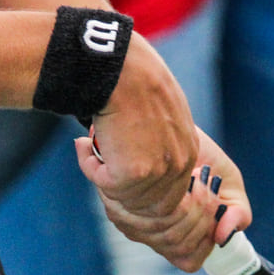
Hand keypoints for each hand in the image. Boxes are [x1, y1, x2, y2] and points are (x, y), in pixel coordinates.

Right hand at [69, 37, 211, 270]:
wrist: (118, 67)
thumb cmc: (131, 80)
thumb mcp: (157, 112)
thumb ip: (157, 140)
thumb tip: (137, 169)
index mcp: (188, 150)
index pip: (172, 195)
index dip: (144, 194)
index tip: (119, 178)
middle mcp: (179, 164)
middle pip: (153, 207)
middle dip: (123, 195)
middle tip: (99, 168)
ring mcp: (159, 171)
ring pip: (126, 199)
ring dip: (103, 176)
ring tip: (91, 147)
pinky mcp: (134, 173)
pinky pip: (105, 186)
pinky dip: (91, 168)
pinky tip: (85, 144)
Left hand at [76, 123, 250, 271]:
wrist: (167, 124)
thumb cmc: (201, 158)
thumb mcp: (229, 184)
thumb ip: (237, 212)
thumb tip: (223, 236)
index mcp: (177, 234)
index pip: (187, 260)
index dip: (202, 243)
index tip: (211, 208)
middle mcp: (151, 232)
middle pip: (173, 244)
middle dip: (196, 214)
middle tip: (202, 184)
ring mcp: (130, 218)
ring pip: (157, 231)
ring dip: (181, 202)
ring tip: (191, 175)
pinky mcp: (114, 197)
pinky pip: (134, 213)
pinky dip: (162, 193)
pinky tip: (175, 172)